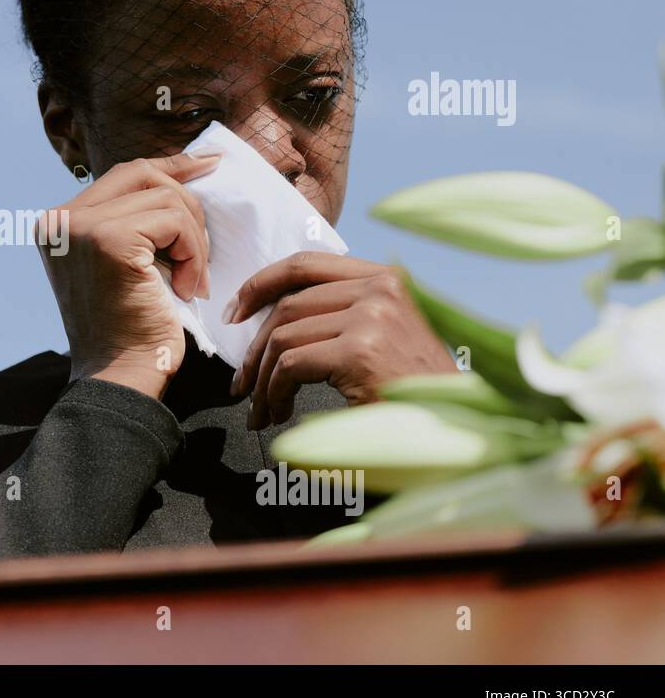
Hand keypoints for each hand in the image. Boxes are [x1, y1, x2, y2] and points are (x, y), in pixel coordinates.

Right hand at [38, 151, 221, 399]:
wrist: (121, 378)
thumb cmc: (132, 330)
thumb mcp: (127, 263)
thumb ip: (135, 221)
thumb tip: (184, 174)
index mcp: (57, 225)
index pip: (124, 173)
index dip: (171, 165)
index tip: (209, 163)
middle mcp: (60, 221)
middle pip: (143, 174)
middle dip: (187, 208)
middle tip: (200, 257)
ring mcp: (81, 228)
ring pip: (165, 198)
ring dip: (193, 242)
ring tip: (189, 284)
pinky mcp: (110, 240)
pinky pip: (174, 222)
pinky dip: (193, 254)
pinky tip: (186, 290)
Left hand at [226, 251, 457, 427]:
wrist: (460, 433)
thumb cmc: (418, 395)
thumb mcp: (384, 339)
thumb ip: (342, 316)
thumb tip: (275, 320)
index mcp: (388, 279)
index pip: (307, 263)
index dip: (262, 283)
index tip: (236, 310)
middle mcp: (382, 288)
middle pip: (288, 304)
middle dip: (255, 347)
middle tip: (242, 381)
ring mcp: (373, 316)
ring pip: (284, 336)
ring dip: (262, 378)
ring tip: (262, 408)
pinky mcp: (361, 350)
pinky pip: (291, 364)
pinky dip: (275, 392)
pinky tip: (280, 412)